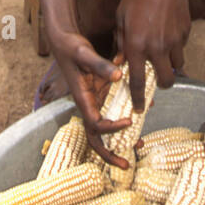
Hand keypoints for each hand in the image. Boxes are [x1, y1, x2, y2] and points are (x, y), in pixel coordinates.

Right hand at [49, 31, 131, 168]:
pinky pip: (112, 110)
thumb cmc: (71, 46)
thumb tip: (119, 75)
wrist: (63, 39)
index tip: (129, 122)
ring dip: (120, 140)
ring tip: (139, 145)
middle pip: (95, 138)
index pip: (95, 123)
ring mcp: (94, 101)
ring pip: (105, 129)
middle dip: (109, 154)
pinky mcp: (100, 94)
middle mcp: (88, 104)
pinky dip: (125, 116)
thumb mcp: (84, 53)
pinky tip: (140, 115)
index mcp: (82, 99)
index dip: (111, 127)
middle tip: (126, 164)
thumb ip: (100, 65)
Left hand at [116, 0, 189, 100]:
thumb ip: (121, 43)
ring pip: (177, 66)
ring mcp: (175, 41)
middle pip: (166, 81)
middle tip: (155, 80)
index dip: (138, 99)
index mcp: (137, 46)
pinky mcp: (186, 32)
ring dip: (170, 66)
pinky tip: (168, 34)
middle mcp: (157, 48)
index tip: (139, 108)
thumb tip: (121, 62)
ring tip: (162, 56)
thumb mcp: (121, 18)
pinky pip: (182, 48)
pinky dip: (176, 48)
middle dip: (161, 85)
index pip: (137, 82)